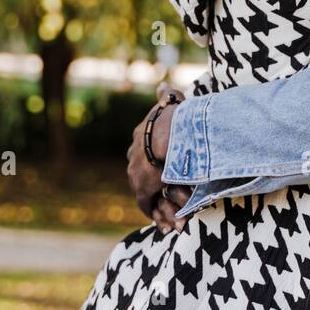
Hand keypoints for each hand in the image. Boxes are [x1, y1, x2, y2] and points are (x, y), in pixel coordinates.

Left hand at [126, 86, 188, 232]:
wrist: (170, 133)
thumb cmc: (175, 116)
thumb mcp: (170, 102)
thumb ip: (167, 95)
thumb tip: (162, 85)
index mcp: (140, 135)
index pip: (142, 153)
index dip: (154, 163)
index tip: (163, 172)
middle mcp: (134, 155)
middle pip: (142, 174)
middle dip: (155, 188)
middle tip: (167, 198)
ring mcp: (136, 173)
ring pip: (145, 192)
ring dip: (160, 206)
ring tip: (171, 220)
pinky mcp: (142, 189)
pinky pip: (148, 205)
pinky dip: (159, 214)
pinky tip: (168, 224)